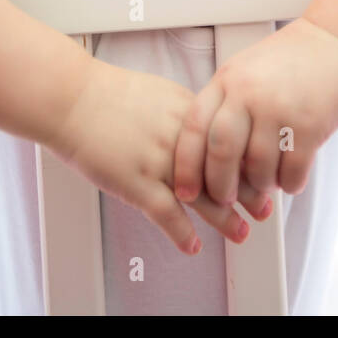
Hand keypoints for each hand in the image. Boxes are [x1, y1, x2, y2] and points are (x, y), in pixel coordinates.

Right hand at [52, 57, 268, 255]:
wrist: (72, 98)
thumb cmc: (106, 94)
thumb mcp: (159, 91)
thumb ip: (183, 112)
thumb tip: (202, 125)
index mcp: (188, 113)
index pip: (230, 141)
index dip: (249, 160)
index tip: (264, 172)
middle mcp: (180, 137)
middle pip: (225, 170)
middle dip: (249, 192)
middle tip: (265, 206)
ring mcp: (159, 161)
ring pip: (203, 195)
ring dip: (225, 218)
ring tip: (242, 232)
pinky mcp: (135, 181)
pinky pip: (166, 213)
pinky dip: (182, 233)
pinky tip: (193, 245)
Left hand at [173, 17, 337, 209]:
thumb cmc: (291, 60)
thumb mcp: (245, 71)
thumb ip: (225, 105)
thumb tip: (207, 156)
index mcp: (227, 80)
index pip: (194, 128)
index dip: (186, 166)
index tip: (185, 191)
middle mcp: (249, 92)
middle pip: (221, 151)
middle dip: (220, 185)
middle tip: (225, 199)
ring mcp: (279, 107)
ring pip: (258, 166)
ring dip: (261, 184)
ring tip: (267, 183)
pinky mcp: (310, 123)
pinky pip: (292, 170)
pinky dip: (290, 183)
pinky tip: (291, 180)